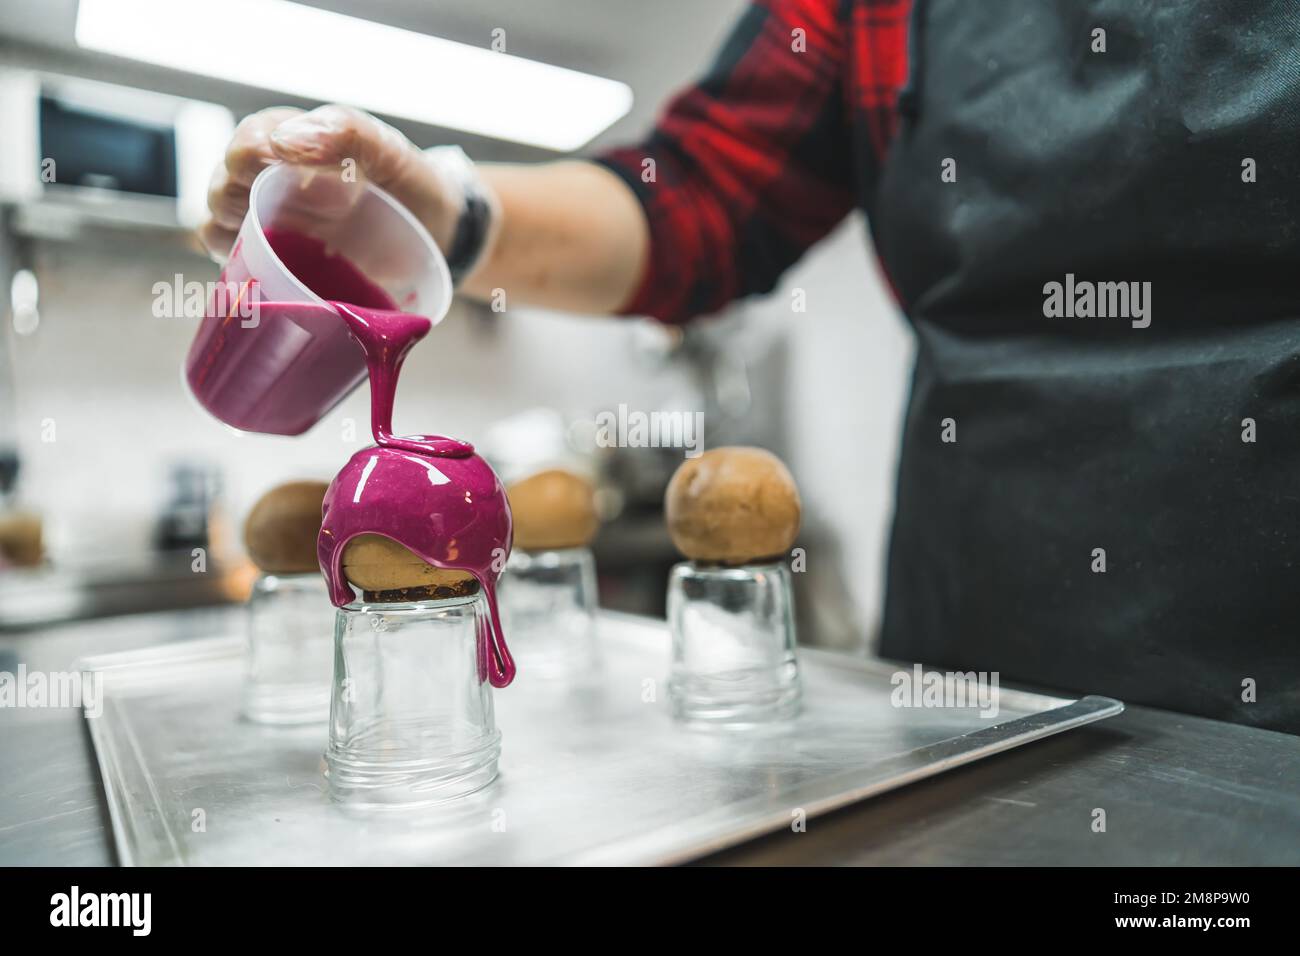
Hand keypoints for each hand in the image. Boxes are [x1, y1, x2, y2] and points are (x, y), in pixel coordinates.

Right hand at [197, 104, 459, 259]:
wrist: (437, 233)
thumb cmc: (408, 183)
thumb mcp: (386, 149)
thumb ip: (344, 132)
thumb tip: (284, 141)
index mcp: (292, 144)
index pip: (246, 142)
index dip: (247, 152)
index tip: (267, 162)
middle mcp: (272, 183)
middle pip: (223, 187)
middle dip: (228, 198)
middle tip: (260, 217)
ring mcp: (274, 225)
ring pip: (220, 228)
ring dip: (226, 238)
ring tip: (263, 250)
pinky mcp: (283, 265)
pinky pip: (242, 269)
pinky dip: (239, 272)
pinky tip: (264, 278)